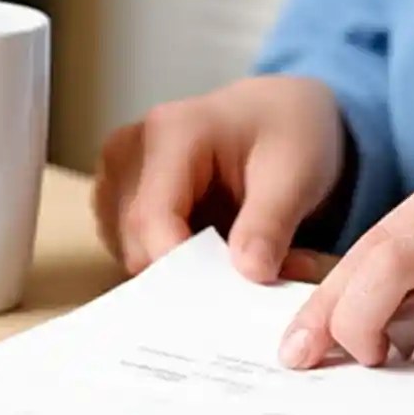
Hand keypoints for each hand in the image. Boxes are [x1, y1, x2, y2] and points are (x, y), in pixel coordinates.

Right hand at [92, 76, 343, 281]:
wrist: (278, 113)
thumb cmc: (287, 131)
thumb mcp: (297, 173)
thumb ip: (270, 223)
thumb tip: (250, 274)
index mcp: (170, 132)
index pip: (152, 219)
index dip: (181, 269)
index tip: (223, 301)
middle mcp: (128, 150)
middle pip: (135, 242)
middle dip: (190, 273)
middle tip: (248, 275)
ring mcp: (116, 175)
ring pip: (131, 252)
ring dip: (182, 271)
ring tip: (233, 254)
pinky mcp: (116, 198)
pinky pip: (134, 250)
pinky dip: (172, 263)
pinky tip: (209, 247)